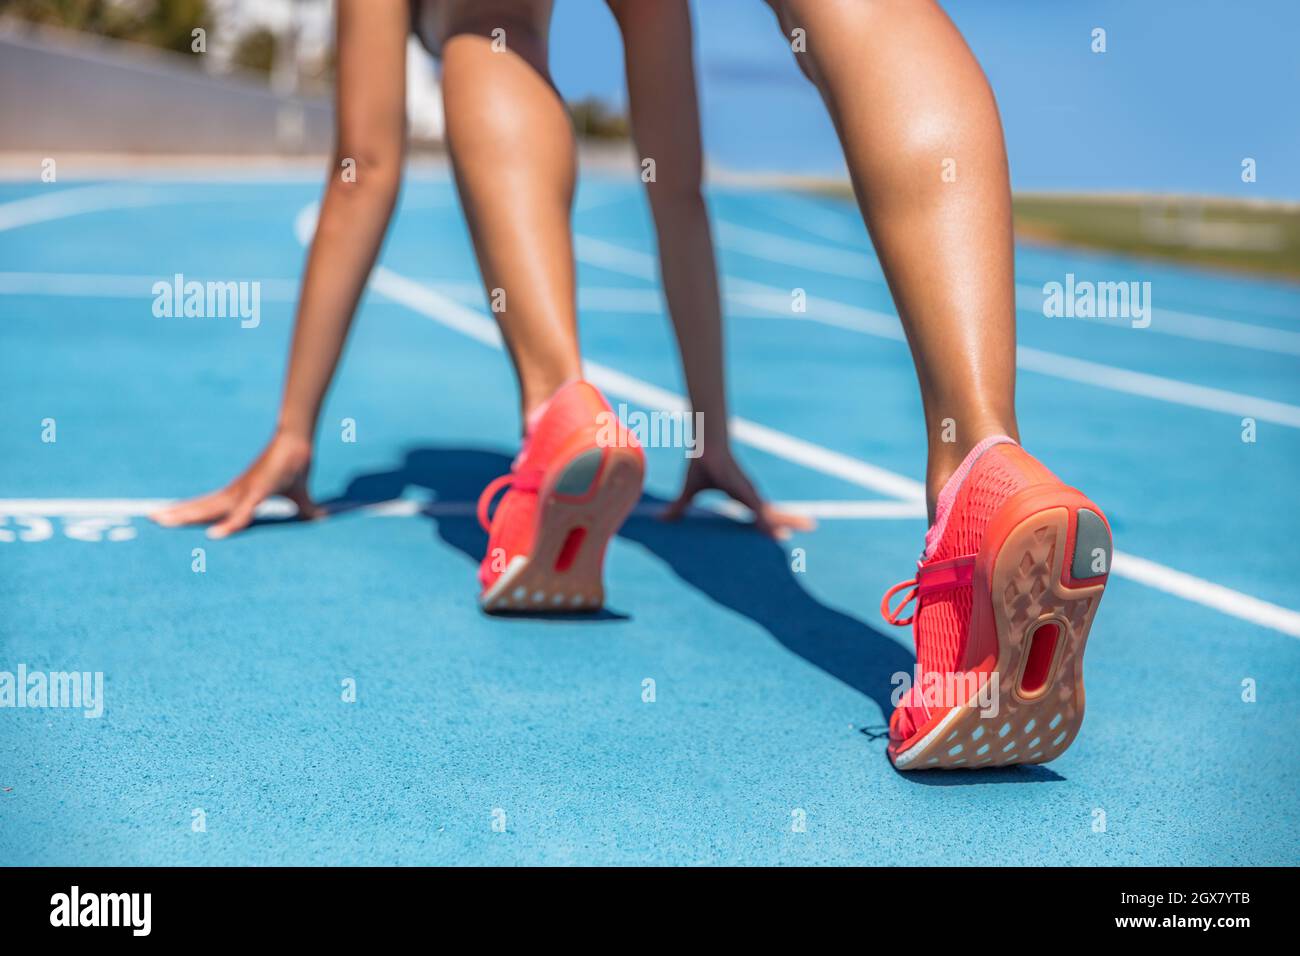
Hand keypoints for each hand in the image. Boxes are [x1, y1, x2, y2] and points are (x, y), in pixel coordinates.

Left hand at [149, 432, 318, 538]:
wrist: (298, 441)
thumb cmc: (294, 465)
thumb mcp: (298, 495)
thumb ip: (302, 508)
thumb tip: (318, 518)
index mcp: (241, 493)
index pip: (210, 505)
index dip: (190, 511)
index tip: (169, 517)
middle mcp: (237, 492)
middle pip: (201, 506)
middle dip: (176, 513)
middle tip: (151, 518)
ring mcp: (245, 491)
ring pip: (211, 509)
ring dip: (186, 516)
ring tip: (161, 520)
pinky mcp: (259, 491)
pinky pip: (242, 513)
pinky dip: (229, 524)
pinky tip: (214, 535)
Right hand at [662, 447, 814, 539]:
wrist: (704, 445)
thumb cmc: (701, 464)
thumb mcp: (688, 493)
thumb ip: (679, 508)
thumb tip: (661, 519)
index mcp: (741, 497)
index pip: (760, 515)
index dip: (772, 525)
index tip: (786, 535)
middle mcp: (750, 495)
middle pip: (774, 512)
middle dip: (793, 518)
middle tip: (813, 525)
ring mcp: (750, 493)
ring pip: (772, 512)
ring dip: (789, 519)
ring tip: (808, 525)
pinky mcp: (745, 490)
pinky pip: (759, 510)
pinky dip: (769, 521)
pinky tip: (778, 531)